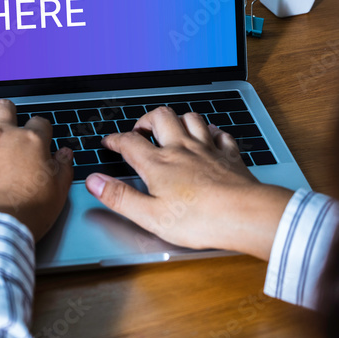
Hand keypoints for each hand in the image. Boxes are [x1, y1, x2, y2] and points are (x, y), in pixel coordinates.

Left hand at [0, 99, 72, 240]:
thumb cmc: (28, 212)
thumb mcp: (58, 192)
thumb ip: (63, 167)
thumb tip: (65, 155)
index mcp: (31, 141)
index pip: (39, 122)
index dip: (41, 130)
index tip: (40, 139)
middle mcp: (2, 137)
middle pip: (3, 108)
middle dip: (7, 112)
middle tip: (8, 126)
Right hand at [85, 107, 291, 259]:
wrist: (243, 214)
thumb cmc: (200, 219)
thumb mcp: (150, 216)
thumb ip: (120, 197)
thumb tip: (95, 181)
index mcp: (159, 164)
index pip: (130, 142)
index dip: (115, 139)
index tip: (109, 142)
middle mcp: (182, 149)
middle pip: (161, 118)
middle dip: (147, 119)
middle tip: (141, 129)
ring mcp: (208, 149)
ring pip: (191, 118)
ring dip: (179, 119)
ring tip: (172, 128)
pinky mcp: (229, 156)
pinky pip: (220, 134)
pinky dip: (212, 132)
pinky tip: (211, 137)